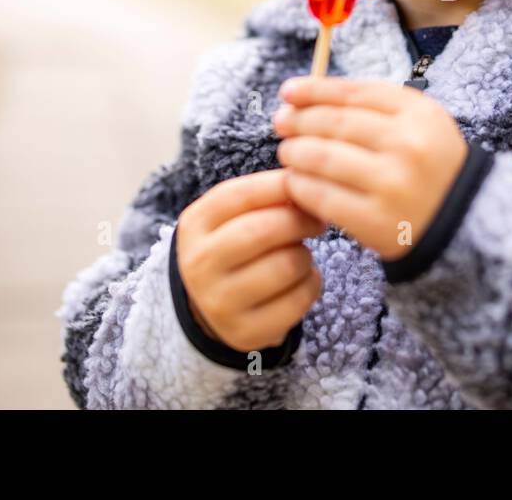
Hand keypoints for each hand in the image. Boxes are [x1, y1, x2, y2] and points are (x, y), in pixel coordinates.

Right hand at [175, 169, 325, 352]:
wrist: (207, 305)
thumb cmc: (233, 246)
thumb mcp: (233, 215)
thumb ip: (264, 195)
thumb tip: (307, 180)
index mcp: (196, 224)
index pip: (242, 194)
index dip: (282, 186)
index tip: (307, 184)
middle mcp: (200, 264)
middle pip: (265, 230)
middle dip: (301, 220)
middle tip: (316, 221)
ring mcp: (219, 302)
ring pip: (287, 265)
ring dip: (306, 255)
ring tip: (300, 253)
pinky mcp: (245, 332)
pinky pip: (299, 300)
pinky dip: (311, 284)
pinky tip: (301, 280)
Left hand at [272, 76, 468, 260]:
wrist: (464, 221)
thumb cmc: (431, 165)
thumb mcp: (419, 123)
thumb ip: (374, 105)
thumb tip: (307, 96)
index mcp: (419, 114)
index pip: (354, 93)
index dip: (315, 90)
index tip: (289, 91)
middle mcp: (407, 146)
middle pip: (335, 123)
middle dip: (299, 121)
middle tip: (281, 123)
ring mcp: (391, 185)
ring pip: (323, 158)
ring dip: (295, 152)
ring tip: (288, 152)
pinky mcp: (376, 221)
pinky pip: (323, 197)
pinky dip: (302, 187)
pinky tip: (296, 182)